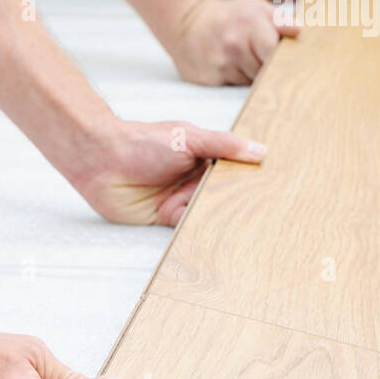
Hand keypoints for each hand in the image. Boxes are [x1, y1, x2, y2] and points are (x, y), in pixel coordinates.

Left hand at [76, 119, 266, 225]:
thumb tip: (260, 150)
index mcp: (203, 156)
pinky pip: (189, 228)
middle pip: (224, 195)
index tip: (278, 188)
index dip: (251, 179)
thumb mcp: (189, 138)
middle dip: (242, 204)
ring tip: (254, 233)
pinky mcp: (166, 218)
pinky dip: (202, 232)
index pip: (234, 170)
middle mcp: (194, 179)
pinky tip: (221, 240)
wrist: (101, 160)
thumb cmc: (141, 142)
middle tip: (272, 216)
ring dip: (224, 221)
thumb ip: (224, 145)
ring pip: (209, 213)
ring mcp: (181, 199)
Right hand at [167, 0, 293, 85]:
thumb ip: (280, 19)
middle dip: (267, 68)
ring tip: (243, 60)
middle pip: (264, 71)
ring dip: (251, 75)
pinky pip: (234, 87)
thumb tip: (298, 30)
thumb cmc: (231, 17)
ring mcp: (221, 62)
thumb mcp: (256, 9)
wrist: (189, 24)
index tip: (284, 62)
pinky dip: (236, 80)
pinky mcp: (210, 78)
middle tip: (261, 58)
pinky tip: (229, 67)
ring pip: (250, 82)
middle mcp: (234, 43)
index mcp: (250, 23)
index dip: (281, 60)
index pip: (274, 53)